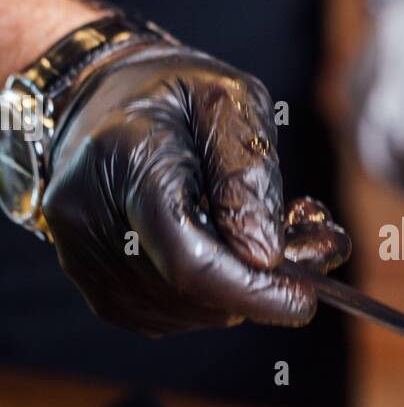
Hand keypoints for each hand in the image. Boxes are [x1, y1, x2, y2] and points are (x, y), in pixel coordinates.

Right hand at [43, 44, 349, 333]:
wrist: (101, 103)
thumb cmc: (174, 94)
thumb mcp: (231, 101)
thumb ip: (251, 175)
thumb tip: (266, 255)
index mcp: (128, 158)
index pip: (187, 257)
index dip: (252, 290)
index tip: (306, 298)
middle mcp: (90, 217)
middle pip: (192, 290)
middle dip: (263, 281)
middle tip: (316, 240)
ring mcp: (84, 260)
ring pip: (187, 310)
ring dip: (244, 287)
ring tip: (274, 231)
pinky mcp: (96, 287)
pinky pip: (172, 313)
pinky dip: (214, 294)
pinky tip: (231, 248)